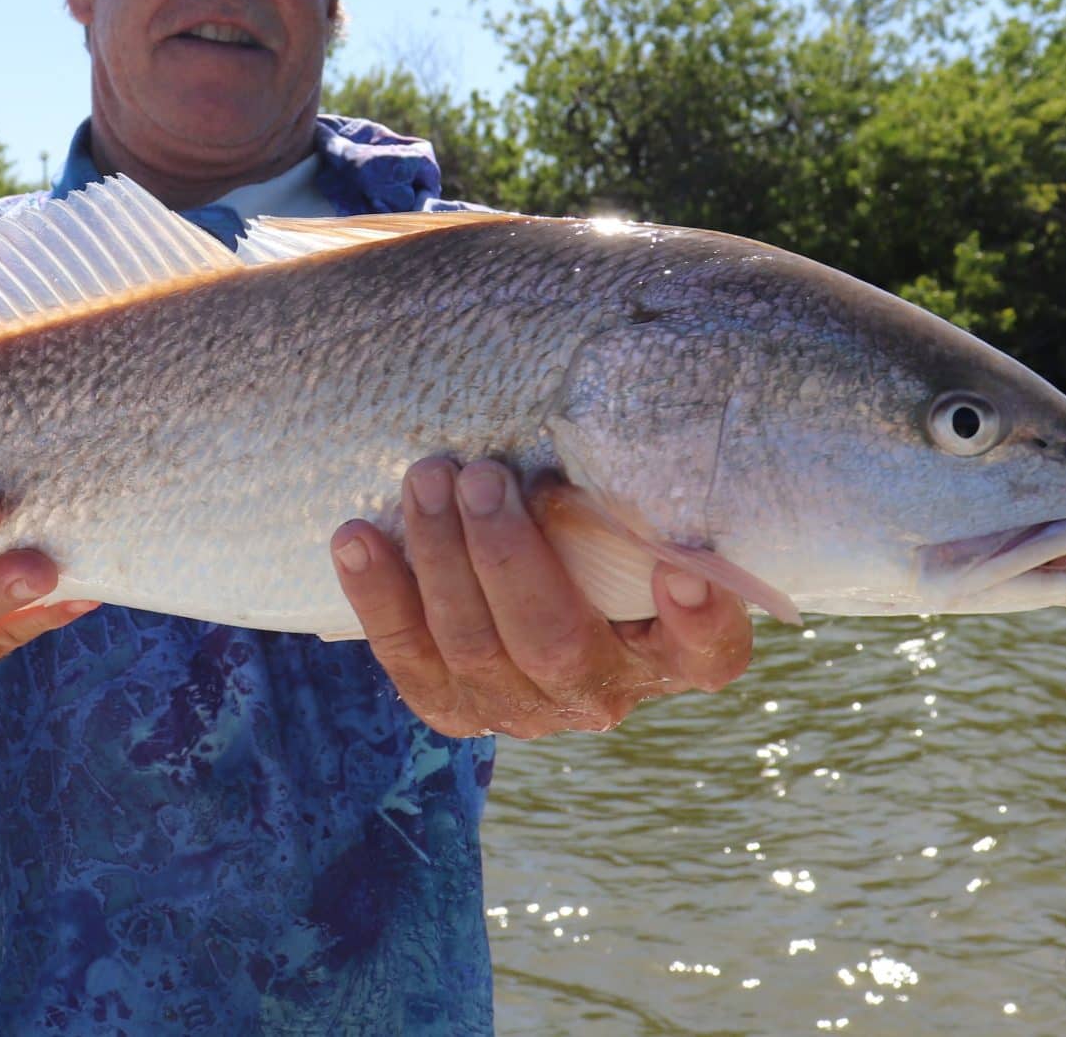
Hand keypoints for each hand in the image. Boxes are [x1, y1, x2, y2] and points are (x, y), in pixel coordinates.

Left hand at [330, 456, 752, 738]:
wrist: (524, 563)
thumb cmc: (594, 506)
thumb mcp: (627, 490)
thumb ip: (636, 462)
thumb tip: (638, 357)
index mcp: (673, 649)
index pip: (709, 652)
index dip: (699, 620)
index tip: (682, 566)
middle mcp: (603, 691)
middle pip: (554, 644)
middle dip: (507, 557)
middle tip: (482, 475)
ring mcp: (524, 707)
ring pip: (474, 649)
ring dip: (441, 558)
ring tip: (425, 479)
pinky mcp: (455, 707)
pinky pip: (408, 660)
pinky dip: (379, 595)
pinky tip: (356, 535)